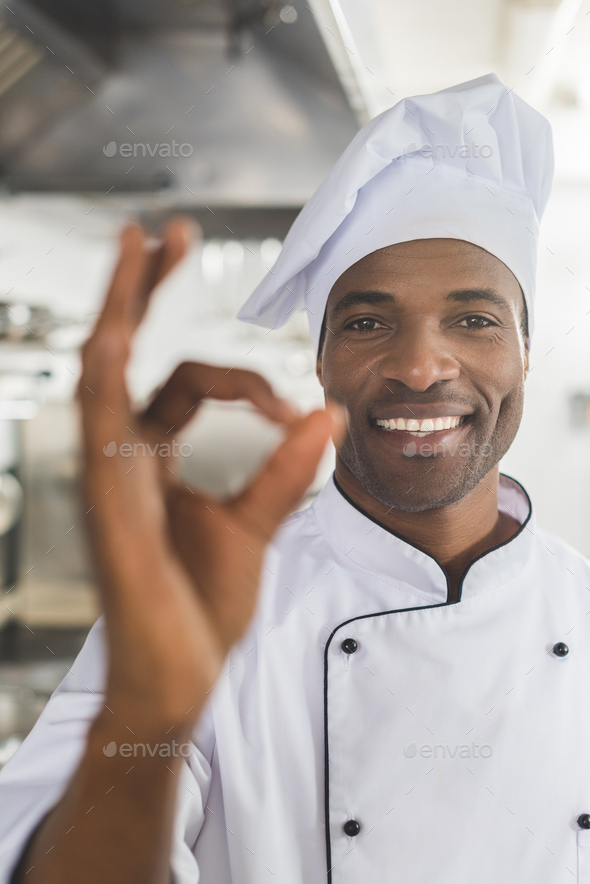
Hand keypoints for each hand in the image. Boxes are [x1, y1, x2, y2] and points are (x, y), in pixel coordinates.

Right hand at [79, 220, 331, 729]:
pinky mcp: (104, 494)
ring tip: (137, 242)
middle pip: (127, 352)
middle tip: (163, 232)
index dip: (243, 379)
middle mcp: (124, 455)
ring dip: (118, 303)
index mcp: (154, 458)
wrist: (177, 676)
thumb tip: (327, 414)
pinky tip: (114, 321)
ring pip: (102, 366)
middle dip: (144, 290)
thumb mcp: (256, 525)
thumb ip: (286, 468)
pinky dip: (107, 363)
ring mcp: (106, 472)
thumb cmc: (204, 608)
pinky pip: (100, 415)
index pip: (182, 380)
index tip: (291, 407)